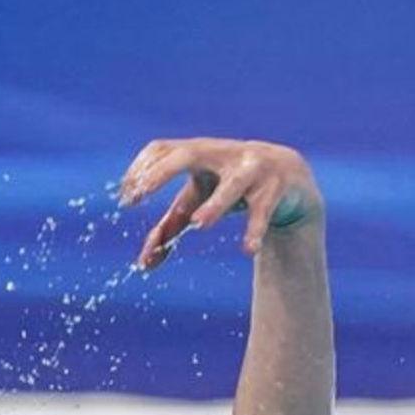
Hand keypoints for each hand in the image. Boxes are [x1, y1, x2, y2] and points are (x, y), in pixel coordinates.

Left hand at [120, 138, 321, 269]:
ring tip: (199, 224)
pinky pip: (263, 209)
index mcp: (197, 152)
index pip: (161, 149)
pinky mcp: (275, 187)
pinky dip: (255, 229)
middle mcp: (222, 154)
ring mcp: (251, 168)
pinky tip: (248, 250)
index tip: (126, 198)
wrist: (288, 177)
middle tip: (141, 193)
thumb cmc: (227, 187)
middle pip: (188, 155)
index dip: (142, 169)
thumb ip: (169, 229)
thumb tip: (142, 265)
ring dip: (216, 204)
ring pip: (233, 185)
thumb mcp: (196, 202)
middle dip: (163, 172)